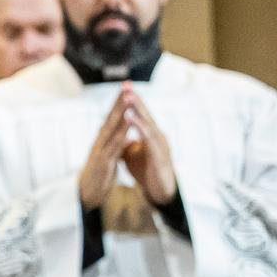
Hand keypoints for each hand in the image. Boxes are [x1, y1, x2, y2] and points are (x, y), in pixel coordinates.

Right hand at [78, 93, 131, 209]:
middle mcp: (100, 141)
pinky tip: (126, 126)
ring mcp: (100, 151)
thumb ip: (114, 143)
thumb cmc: (99, 174)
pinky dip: (120, 135)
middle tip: (126, 85)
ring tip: (128, 100)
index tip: (127, 87)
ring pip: (112, 130)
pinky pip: (113, 146)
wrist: (88, 194)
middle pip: (111, 118)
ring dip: (120, 114)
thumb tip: (121, 134)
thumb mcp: (108, 155)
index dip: (120, 102)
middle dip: (119, 101)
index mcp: (103, 140)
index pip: (112, 117)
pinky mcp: (103, 162)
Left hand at [120, 91, 177, 206]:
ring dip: (138, 110)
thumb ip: (125, 141)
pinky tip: (133, 119)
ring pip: (148, 124)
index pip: (140, 114)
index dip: (132, 101)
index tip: (123, 86)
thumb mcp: (132, 153)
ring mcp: (160, 145)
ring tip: (128, 98)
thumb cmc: (147, 171)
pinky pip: (150, 139)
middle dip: (135, 99)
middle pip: (145, 114)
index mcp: (149, 135)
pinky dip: (141, 128)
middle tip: (126, 85)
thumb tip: (116, 133)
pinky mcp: (160, 155)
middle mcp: (156, 136)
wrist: (159, 191)